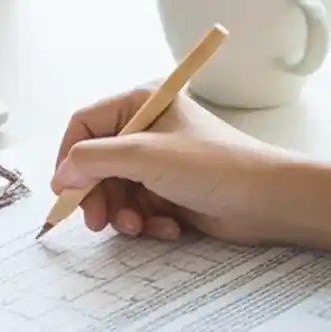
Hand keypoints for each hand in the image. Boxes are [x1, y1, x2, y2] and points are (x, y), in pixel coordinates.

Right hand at [51, 86, 297, 245]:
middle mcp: (146, 129)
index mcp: (140, 103)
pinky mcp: (171, 190)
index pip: (84, 125)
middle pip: (96, 163)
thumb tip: (61, 175)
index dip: (70, 158)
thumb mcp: (144, 155)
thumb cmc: (213, 166)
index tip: (65, 191)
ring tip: (138, 227)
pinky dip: (146, 221)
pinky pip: (138, 207)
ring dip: (122, 213)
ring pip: (115, 190)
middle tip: (98, 222)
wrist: (269, 201)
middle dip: (97, 194)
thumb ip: (93, 159)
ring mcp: (159, 161)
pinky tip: (167, 228)